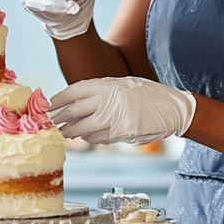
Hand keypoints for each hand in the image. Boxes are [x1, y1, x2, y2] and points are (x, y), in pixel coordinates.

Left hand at [48, 76, 196, 144]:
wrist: (174, 109)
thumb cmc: (148, 94)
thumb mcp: (123, 85)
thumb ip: (102, 92)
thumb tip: (77, 102)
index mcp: (107, 85)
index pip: (73, 92)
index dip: (58, 100)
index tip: (49, 105)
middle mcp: (108, 101)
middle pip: (74, 113)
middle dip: (59, 120)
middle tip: (51, 124)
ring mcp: (114, 119)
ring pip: (83, 130)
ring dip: (72, 133)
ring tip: (65, 133)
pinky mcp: (121, 135)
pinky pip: (98, 139)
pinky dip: (90, 139)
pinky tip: (86, 137)